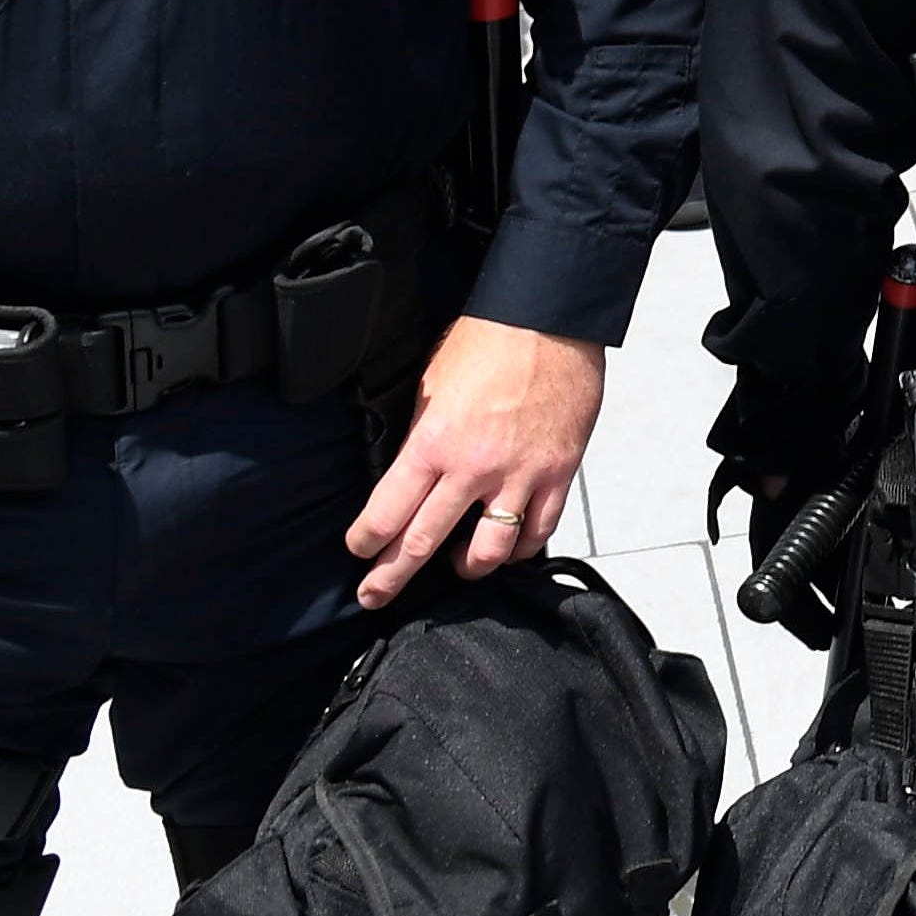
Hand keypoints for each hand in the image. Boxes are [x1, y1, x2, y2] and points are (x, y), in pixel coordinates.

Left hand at [344, 319, 605, 607]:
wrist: (548, 319)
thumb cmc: (488, 342)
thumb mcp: (430, 388)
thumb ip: (420, 438)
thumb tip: (409, 476)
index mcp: (432, 443)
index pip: (387, 513)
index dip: (365, 541)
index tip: (358, 550)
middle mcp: (472, 468)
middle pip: (423, 542)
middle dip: (390, 577)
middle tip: (374, 596)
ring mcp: (519, 475)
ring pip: (488, 551)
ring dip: (466, 568)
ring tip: (457, 567)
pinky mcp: (557, 473)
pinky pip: (538, 531)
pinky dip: (521, 548)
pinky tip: (509, 548)